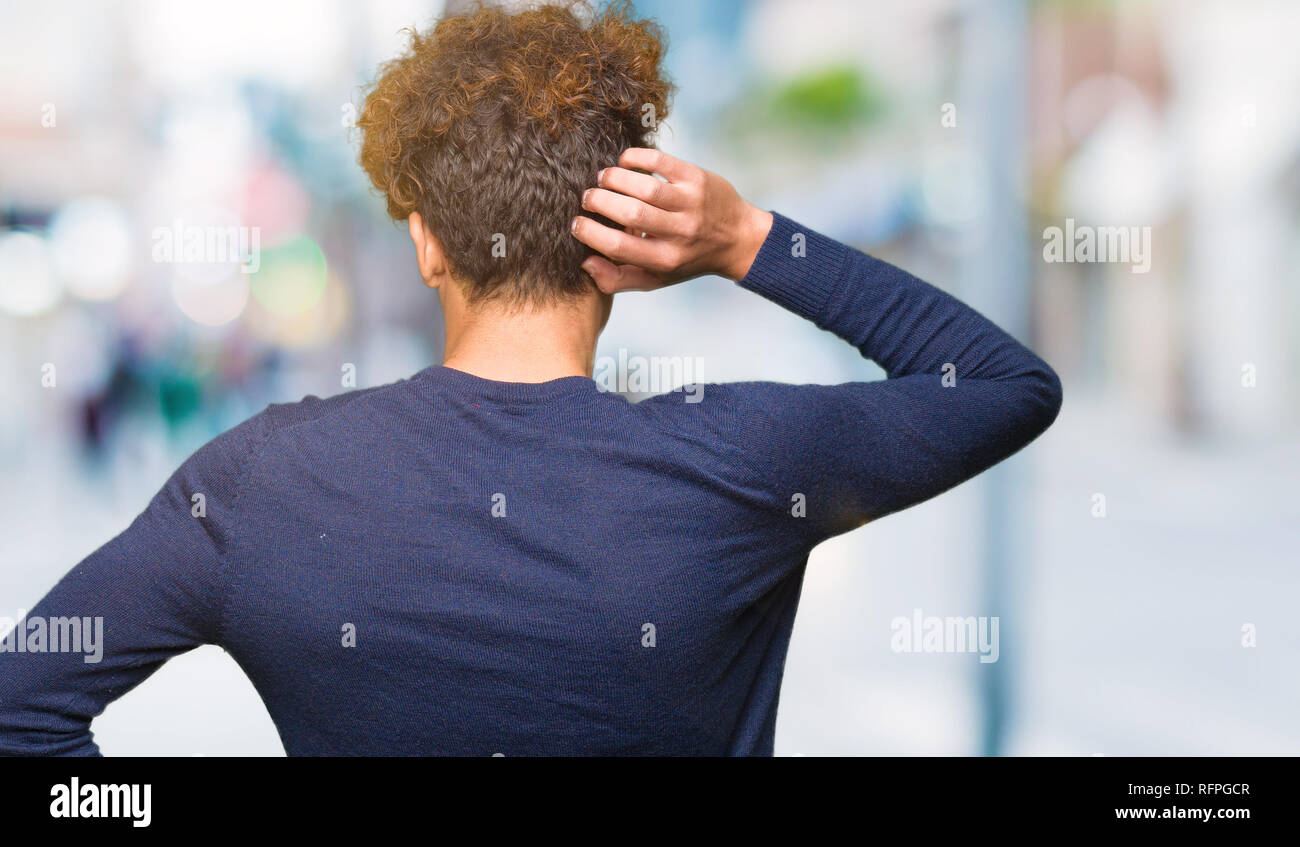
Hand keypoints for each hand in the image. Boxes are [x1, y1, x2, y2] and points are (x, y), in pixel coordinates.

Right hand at [570, 148, 772, 291]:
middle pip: (629, 213)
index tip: (576, 223)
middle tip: (587, 197)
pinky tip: (625, 162)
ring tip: (603, 179)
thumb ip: (618, 279)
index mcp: (665, 260)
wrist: (737, 239)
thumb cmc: (686, 259)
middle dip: (598, 201)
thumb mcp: (655, 279)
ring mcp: (691, 203)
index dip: (589, 232)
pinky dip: (636, 157)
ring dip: (613, 178)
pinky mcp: (697, 178)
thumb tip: (585, 263)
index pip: (618, 246)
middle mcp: (680, 233)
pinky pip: (661, 161)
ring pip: (644, 186)